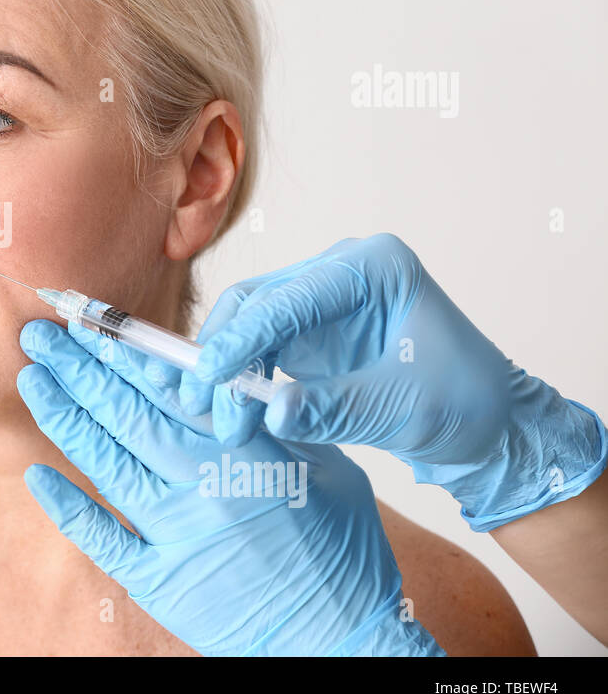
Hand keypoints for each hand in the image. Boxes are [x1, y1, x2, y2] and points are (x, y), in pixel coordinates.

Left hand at [17, 317, 443, 655]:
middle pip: (127, 414)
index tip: (91, 323)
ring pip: (106, 462)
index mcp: (245, 451)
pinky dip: (67, 506)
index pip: (171, 386)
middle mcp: (203, 486)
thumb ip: (274, 426)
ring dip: (63, 416)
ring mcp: (176, 534)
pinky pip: (102, 537)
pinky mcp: (159, 581)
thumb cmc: (344, 556)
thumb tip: (232, 384)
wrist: (343, 642)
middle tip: (40, 335)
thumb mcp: (328, 470)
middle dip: (79, 369)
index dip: (125, 352)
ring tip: (32, 378)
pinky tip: (35, 475)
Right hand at [178, 233, 607, 531]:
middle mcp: (341, 273)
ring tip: (221, 423)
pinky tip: (235, 414)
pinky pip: (260, 348)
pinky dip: (242, 380)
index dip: (243, 336)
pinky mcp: (311, 334)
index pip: (291, 297)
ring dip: (226, 371)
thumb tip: (272, 412)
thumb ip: (335, 407)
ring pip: (250, 324)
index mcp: (375, 268)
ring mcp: (322, 302)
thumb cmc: (466, 403)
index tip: (209, 375)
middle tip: (201, 405)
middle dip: (224, 353)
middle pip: (258, 302)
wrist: (492, 425)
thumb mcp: (403, 409)